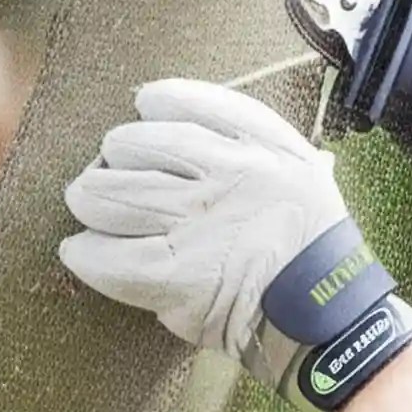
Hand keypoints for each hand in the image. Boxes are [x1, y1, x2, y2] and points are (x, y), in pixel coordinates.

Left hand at [59, 78, 346, 360]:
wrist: (325, 309)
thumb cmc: (311, 239)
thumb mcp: (306, 168)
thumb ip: (263, 138)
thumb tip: (205, 117)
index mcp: (259, 146)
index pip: (181, 102)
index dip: (153, 105)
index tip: (148, 113)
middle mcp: (227, 177)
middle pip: (130, 145)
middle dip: (114, 158)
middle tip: (117, 172)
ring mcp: (198, 225)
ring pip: (106, 195)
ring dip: (91, 202)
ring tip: (96, 210)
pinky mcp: (175, 275)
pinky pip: (103, 255)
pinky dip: (85, 253)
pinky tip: (87, 251)